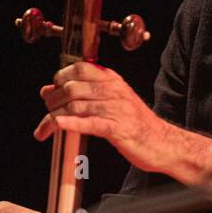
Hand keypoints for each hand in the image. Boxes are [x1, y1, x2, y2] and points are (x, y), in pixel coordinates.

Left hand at [34, 61, 175, 173]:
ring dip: (55, 117)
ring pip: (76, 107)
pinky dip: (72, 124)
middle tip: (48, 111)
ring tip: (48, 127)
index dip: (60, 77)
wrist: (164, 143)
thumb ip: (83, 94)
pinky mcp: (119, 130)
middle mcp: (115, 91)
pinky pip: (91, 123)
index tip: (52, 90)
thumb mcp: (112, 101)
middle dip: (53, 101)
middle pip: (73, 88)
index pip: (80, 69)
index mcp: (114, 81)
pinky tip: (60, 125)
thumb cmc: (137, 123)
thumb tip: (47, 90)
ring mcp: (118, 110)